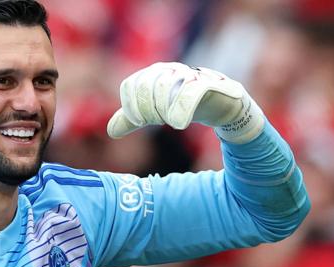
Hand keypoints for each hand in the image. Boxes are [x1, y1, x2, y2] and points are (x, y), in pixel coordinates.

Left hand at [106, 62, 264, 142]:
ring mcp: (189, 75)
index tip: (140, 122)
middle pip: (146, 87)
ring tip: (172, 122)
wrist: (222, 104)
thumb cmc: (185, 105)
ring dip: (163, 111)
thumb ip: (133, 119)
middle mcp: (170, 69)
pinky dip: (180, 111)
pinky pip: (190, 93)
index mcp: (154, 73)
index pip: (131, 86)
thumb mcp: (155, 112)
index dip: (131, 107)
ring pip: (165, 88)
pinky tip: (179, 124)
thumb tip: (110, 131)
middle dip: (147, 110)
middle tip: (157, 122)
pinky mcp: (208, 84)